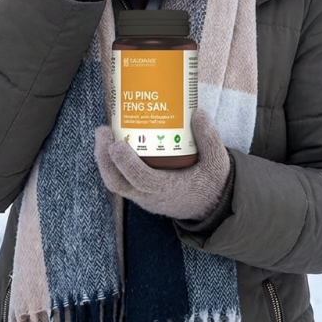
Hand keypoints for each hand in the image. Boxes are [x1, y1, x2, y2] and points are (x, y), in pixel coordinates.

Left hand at [94, 110, 230, 220]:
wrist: (212, 208)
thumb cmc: (212, 184)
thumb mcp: (218, 162)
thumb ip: (210, 139)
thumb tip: (198, 113)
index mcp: (168, 190)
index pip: (141, 180)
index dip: (126, 163)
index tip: (117, 144)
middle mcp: (150, 196)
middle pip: (117, 183)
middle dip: (104, 158)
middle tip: (103, 131)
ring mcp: (142, 196)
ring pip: (114, 182)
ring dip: (104, 159)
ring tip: (104, 132)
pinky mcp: (140, 192)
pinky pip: (120, 179)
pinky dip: (112, 162)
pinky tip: (113, 141)